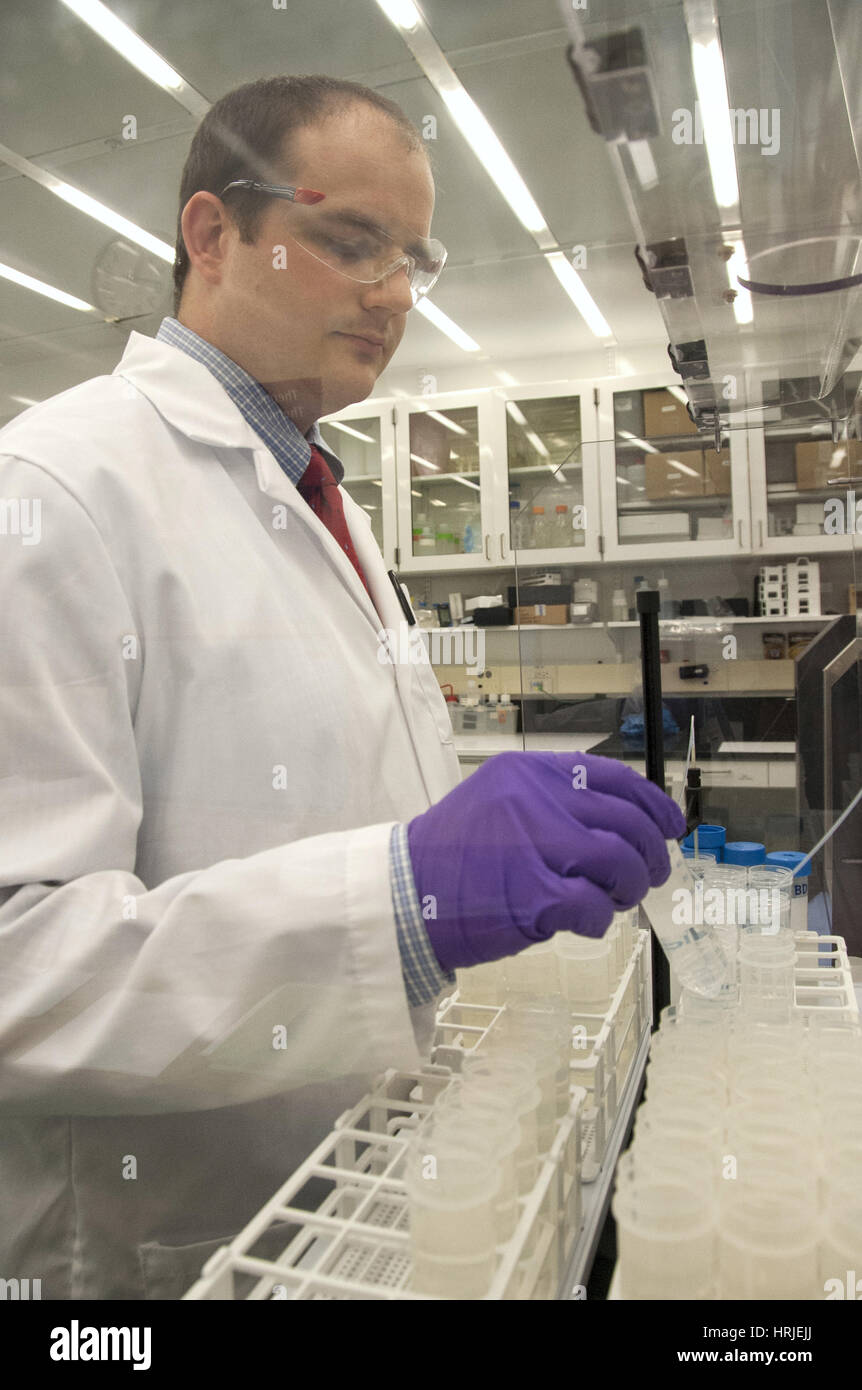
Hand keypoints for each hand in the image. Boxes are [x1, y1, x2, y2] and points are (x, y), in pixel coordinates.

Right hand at [407, 751, 685, 971]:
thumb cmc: (452, 857)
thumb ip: (552, 802)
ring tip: (611, 900)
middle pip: (628, 823)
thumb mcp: (498, 801)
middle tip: (648, 875)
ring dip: (627, 889)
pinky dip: (598, 920)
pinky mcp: (535, 897)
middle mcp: (536, 800)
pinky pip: (597, 909)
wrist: (402, 895)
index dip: (653, 804)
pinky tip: (580, 922)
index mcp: (529, 772)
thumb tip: (624, 823)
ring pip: (621, 864)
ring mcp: (536, 847)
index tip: (670, 826)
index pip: (614, 777)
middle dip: (650, 854)